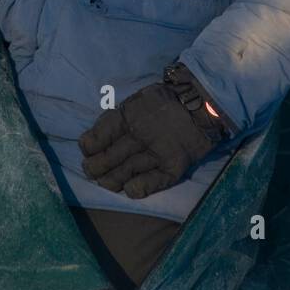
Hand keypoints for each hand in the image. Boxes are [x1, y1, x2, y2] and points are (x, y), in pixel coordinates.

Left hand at [78, 63, 230, 198]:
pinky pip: (154, 181)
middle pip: (111, 155)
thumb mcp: (138, 100)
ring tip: (105, 182)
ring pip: (127, 171)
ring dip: (111, 180)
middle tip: (91, 170)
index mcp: (129, 115)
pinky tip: (130, 189)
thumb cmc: (165, 102)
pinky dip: (140, 187)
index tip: (87, 149)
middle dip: (96, 166)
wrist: (202, 104)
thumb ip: (118, 117)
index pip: (102, 132)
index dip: (90, 144)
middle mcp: (140, 134)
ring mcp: (157, 151)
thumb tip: (92, 139)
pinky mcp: (173, 166)